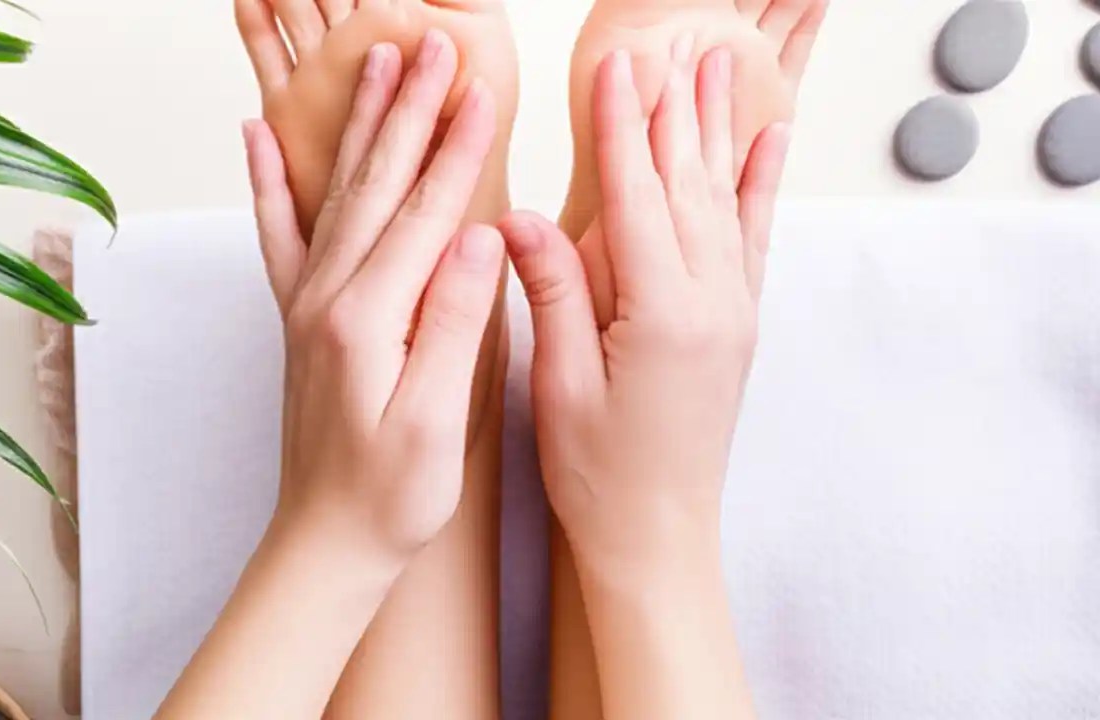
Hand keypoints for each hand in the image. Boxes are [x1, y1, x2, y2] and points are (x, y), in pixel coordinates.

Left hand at [247, 30, 502, 559]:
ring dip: (360, 123)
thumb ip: (453, 324)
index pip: (425, 212)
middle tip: (431, 43)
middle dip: (409, 107)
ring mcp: (306, 305)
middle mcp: (327, 298)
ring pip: (336, 192)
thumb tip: (479, 237)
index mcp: (369, 319)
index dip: (456, 147)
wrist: (325, 543)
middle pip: (376, 182)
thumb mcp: (435, 422)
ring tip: (376, 60)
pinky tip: (256, 134)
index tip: (481, 87)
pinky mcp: (298, 319)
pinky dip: (267, 180)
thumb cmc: (391, 498)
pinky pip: (278, 235)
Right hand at [500, 38, 790, 569]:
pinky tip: (767, 143)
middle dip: (671, 110)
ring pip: (723, 200)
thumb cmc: (602, 474)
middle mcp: (712, 303)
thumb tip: (518, 218)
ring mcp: (734, 312)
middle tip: (664, 45)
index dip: (622, 128)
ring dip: (714, 129)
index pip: (635, 198)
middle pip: (686, 184)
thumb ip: (552, 293)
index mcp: (662, 315)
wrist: (660, 536)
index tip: (615, 69)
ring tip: (714, 65)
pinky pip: (755, 240)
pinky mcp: (739, 325)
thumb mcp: (561, 385)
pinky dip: (761, 186)